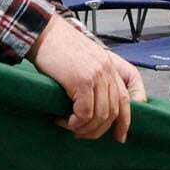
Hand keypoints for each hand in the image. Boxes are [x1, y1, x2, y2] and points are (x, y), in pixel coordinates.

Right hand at [32, 15, 144, 140]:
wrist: (42, 32)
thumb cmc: (57, 47)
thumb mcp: (83, 61)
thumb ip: (93, 78)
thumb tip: (90, 107)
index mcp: (110, 66)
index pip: (126, 99)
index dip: (125, 122)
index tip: (120, 137)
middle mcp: (107, 71)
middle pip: (113, 112)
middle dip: (98, 130)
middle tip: (80, 134)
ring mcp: (96, 76)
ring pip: (100, 116)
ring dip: (84, 128)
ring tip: (68, 126)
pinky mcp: (82, 81)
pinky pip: (84, 113)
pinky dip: (74, 122)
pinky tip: (62, 119)